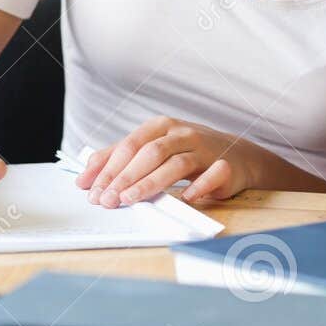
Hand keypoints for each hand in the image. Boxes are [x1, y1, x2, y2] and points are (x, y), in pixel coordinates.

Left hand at [76, 118, 259, 206]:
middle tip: (106, 199)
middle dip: (124, 177)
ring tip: (130, 199)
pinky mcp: (225, 166)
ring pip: (175, 164)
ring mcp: (205, 149)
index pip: (129, 145)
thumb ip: (123, 158)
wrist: (238, 156)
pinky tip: (185, 198)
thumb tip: (87, 174)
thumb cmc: (190, 153)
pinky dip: (198, 186)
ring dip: (150, 183)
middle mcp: (182, 134)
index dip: (107, 167)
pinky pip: (212, 175)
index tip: (89, 188)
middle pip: (149, 153)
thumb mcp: (155, 148)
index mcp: (161, 126)